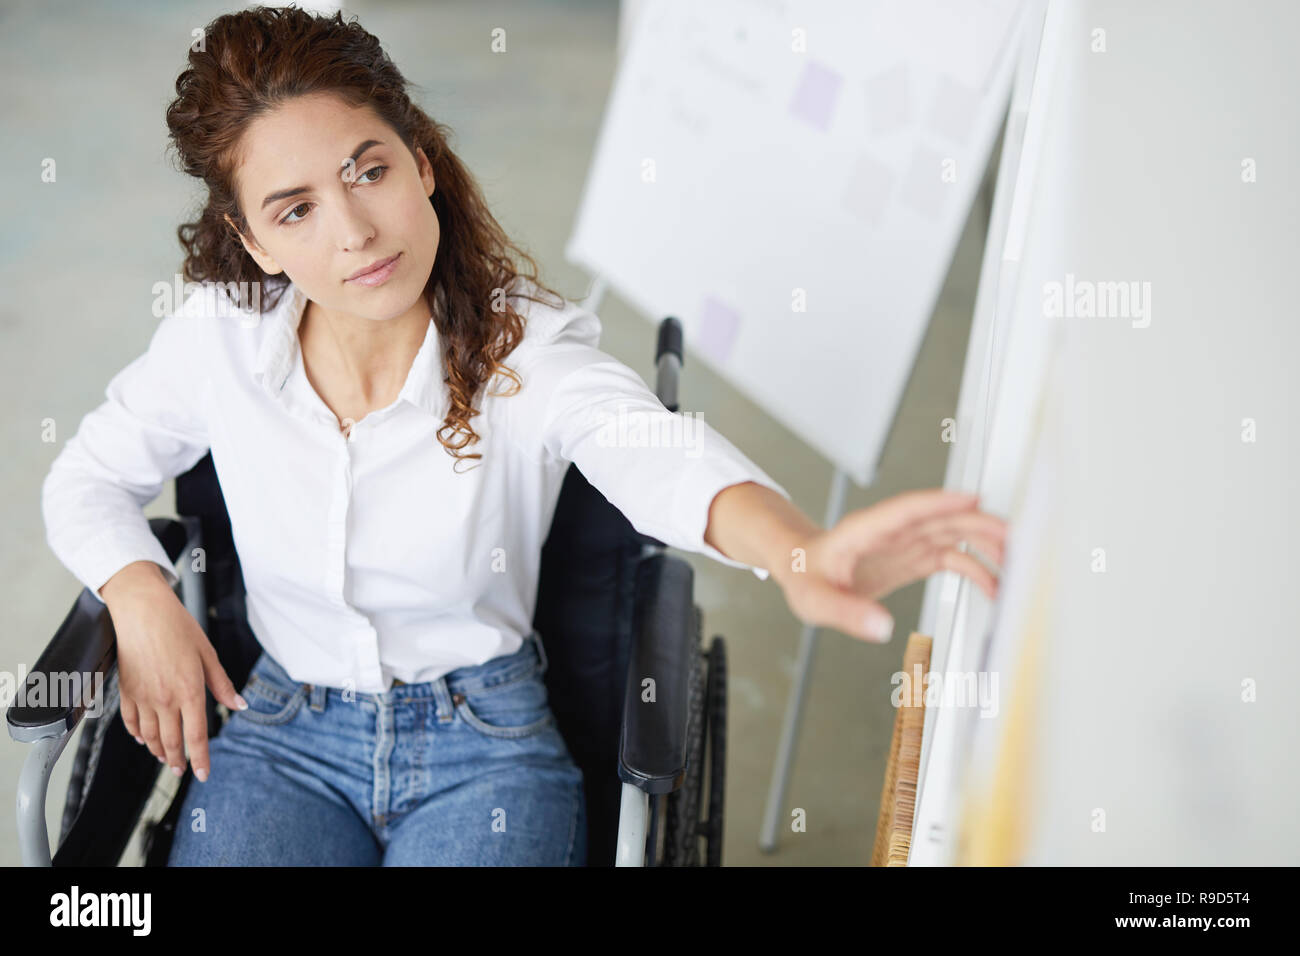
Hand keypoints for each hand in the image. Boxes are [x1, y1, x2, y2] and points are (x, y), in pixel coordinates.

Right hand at [102, 562, 245, 781]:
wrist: (143, 612)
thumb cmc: (178, 628)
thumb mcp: (207, 654)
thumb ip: (221, 685)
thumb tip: (239, 705)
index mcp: (189, 692)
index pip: (196, 736)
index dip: (200, 759)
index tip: (203, 775)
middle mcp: (164, 700)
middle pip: (171, 741)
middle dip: (178, 761)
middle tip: (182, 771)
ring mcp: (142, 697)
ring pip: (149, 736)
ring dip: (158, 751)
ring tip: (165, 758)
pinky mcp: (126, 691)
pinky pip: (130, 722)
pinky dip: (137, 734)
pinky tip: (143, 738)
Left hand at [775, 490, 1006, 642]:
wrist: (804, 569)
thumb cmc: (806, 576)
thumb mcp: (816, 601)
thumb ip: (847, 614)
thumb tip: (882, 628)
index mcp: (864, 531)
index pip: (906, 510)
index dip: (939, 502)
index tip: (972, 499)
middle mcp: (891, 532)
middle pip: (941, 518)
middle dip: (978, 524)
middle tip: (1012, 537)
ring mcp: (905, 542)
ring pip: (952, 533)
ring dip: (984, 544)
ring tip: (1013, 562)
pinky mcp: (913, 557)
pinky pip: (951, 556)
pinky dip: (974, 568)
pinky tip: (991, 585)